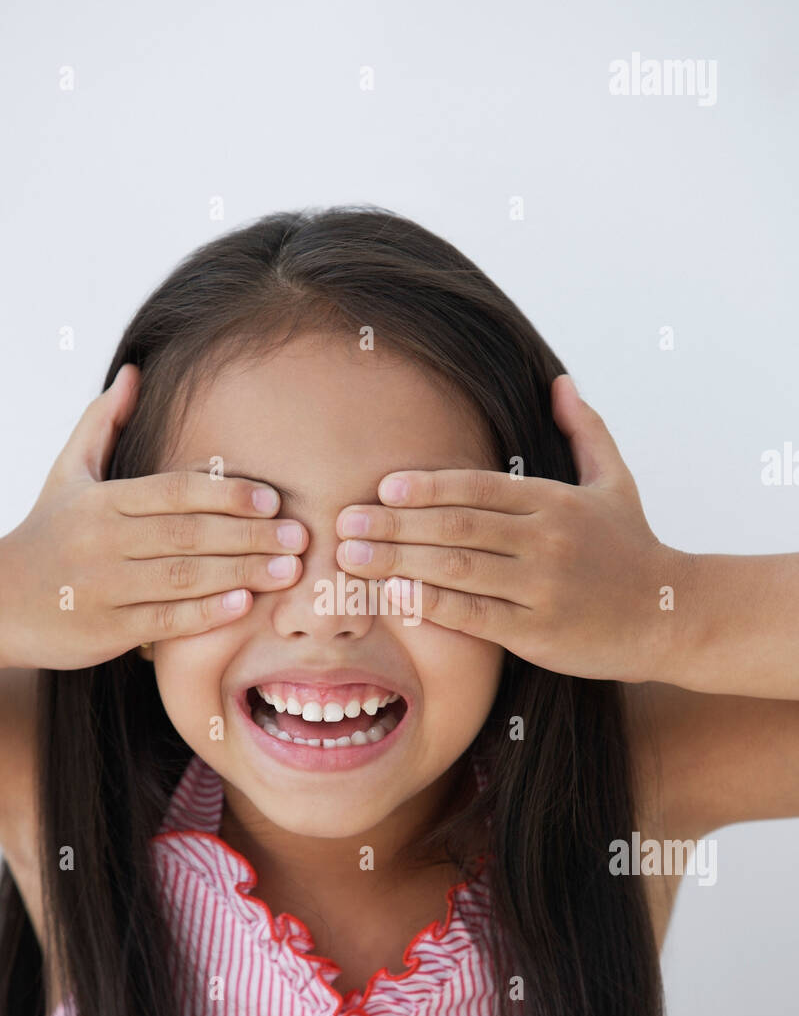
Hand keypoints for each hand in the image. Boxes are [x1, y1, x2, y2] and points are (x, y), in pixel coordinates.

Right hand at [0, 366, 307, 669]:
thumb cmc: (44, 533)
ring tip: (288, 571)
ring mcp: (104, 588)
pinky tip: (244, 605)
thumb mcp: (67, 474)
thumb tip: (132, 372)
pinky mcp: (105, 630)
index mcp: (102, 501)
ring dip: (241, 573)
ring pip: (183, 578)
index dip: (226, 493)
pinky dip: (206, 613)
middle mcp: (103, 541)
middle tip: (300, 536)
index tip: (272, 498)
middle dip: (250, 535)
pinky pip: (164, 620)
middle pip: (189, 534)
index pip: (174, 491)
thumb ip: (101, 424)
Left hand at [334, 375, 688, 683]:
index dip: (429, 486)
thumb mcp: (615, 482)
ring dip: (398, 561)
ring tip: (351, 557)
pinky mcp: (540, 633)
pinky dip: (432, 604)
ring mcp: (542, 588)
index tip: (383, 486)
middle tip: (344, 522)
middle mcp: (547, 541)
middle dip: (395, 524)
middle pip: (457, 526)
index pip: (479, 487)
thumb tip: (560, 382)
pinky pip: (475, 616)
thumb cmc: (634, 547)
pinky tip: (394, 594)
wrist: (670, 614)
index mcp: (555, 502)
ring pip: (458, 569)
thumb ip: (585, 431)